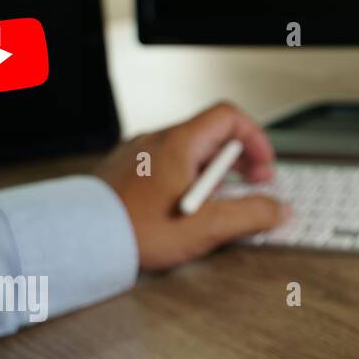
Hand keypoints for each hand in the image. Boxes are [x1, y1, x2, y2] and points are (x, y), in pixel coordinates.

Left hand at [95, 101, 287, 270]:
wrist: (79, 241)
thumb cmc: (135, 229)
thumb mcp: (208, 225)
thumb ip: (252, 214)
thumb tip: (279, 210)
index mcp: (179, 142)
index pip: (229, 117)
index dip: (254, 139)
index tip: (264, 165)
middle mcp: (156, 141)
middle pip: (212, 135)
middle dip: (240, 160)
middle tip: (254, 184)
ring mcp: (138, 155)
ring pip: (190, 152)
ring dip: (215, 173)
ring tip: (222, 201)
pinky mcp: (125, 174)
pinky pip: (167, 166)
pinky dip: (187, 180)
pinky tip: (186, 209)